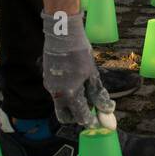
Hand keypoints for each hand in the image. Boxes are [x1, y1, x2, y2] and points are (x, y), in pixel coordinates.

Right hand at [41, 10, 115, 127]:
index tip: (98, 122)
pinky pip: (56, 92)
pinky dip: (66, 93)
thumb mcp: (92, 73)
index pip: (81, 117)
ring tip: (84, 92)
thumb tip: (107, 109)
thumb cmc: (80, 52)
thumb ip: (98, 93)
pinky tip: (75, 80)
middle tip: (89, 110)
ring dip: (71, 104)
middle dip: (76, 117)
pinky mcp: (46, 78)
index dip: (91, 121)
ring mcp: (49, 86)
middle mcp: (56, 93)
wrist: (62, 33)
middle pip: (65, 117)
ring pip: (60, 104)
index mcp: (70, 94)